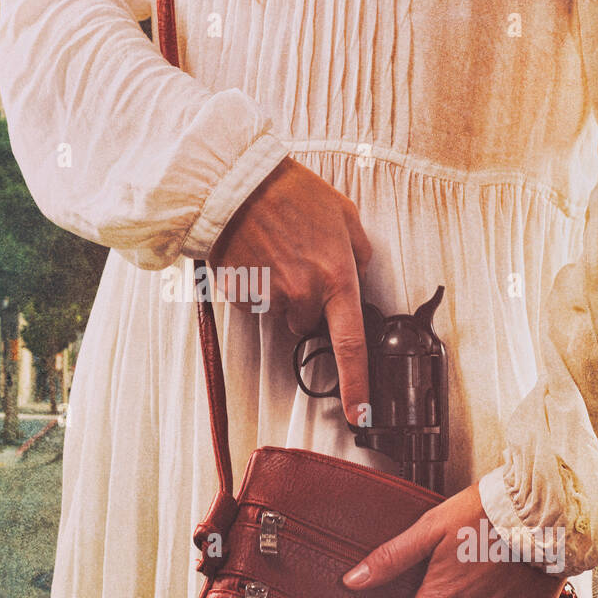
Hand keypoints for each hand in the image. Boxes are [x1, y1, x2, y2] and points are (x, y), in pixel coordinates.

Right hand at [209, 157, 372, 422]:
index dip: (357, 385)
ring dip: (281, 290)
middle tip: (298, 259)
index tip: (361, 415)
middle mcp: (303, 294)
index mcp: (335, 277)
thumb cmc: (290, 191)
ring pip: (281, 310)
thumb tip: (358, 270)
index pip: (350, 344)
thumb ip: (358, 250)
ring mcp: (270, 297)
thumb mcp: (343, 213)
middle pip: (307, 322)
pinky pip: (256, 301)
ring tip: (275, 250)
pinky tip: (256, 254)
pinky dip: (256, 284)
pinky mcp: (241, 295)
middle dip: (306, 300)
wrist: (236, 182)